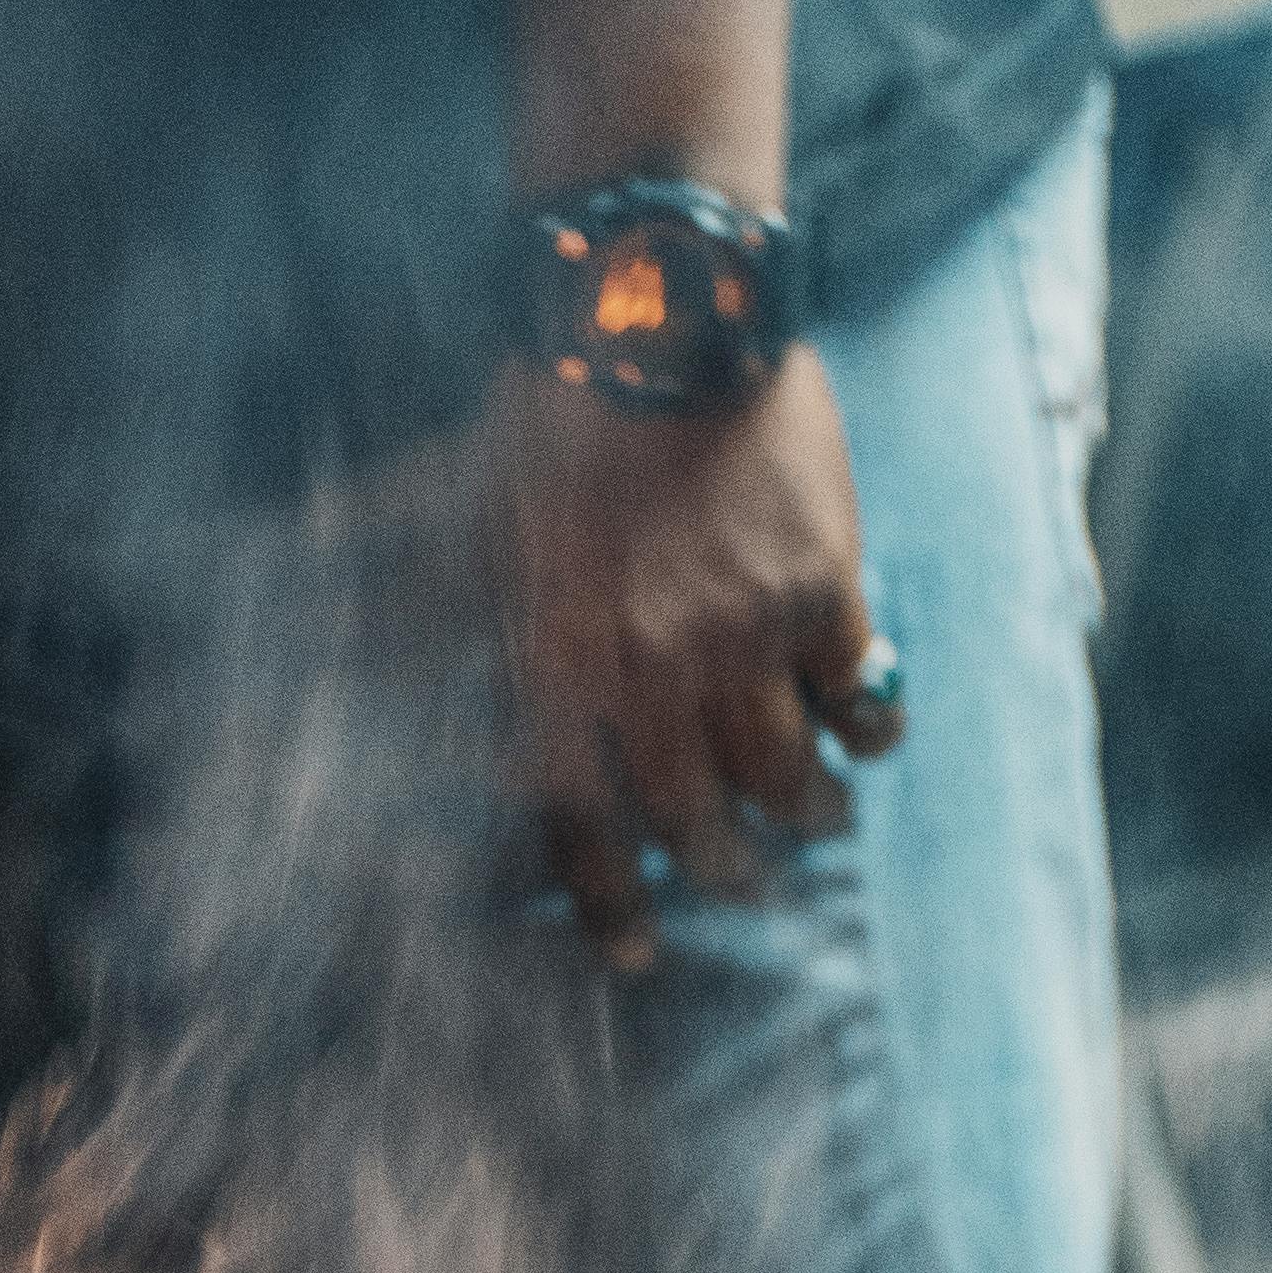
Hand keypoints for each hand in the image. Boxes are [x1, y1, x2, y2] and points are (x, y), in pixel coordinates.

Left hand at [483, 344, 902, 968]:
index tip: (635, 957)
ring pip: (786, 781)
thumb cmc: (542, 429)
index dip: (612, 910)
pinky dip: (867, 733)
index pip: (585, 838)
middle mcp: (650, 680)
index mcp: (556, 679)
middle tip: (738, 879)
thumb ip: (449, 643)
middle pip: (698, 827)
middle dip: (722, 871)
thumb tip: (405, 714)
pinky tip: (866, 741)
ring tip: (812, 825)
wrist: (652, 315)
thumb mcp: (469, 545)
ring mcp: (743, 639)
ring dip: (802, 818)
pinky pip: (860, 698)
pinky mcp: (823, 588)